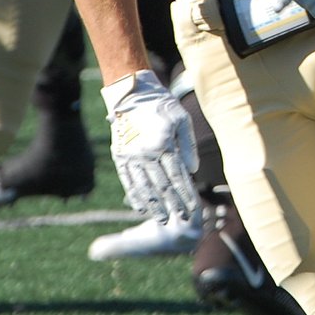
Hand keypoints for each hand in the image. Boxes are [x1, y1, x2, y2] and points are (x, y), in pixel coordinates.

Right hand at [100, 70, 198, 222]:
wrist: (131, 94)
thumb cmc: (161, 105)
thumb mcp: (181, 119)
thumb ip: (188, 145)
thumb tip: (193, 170)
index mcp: (164, 144)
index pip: (178, 176)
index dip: (186, 194)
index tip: (194, 208)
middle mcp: (146, 153)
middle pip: (162, 186)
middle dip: (174, 204)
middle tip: (183, 219)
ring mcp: (131, 157)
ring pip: (144, 187)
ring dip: (154, 206)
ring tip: (163, 220)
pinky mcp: (120, 157)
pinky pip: (128, 181)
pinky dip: (135, 196)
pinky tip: (142, 208)